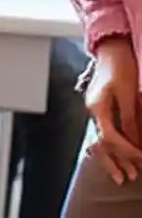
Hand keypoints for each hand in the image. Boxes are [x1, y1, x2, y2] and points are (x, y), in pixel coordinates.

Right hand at [84, 36, 141, 184]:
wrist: (111, 48)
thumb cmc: (120, 66)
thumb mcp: (128, 93)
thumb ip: (130, 118)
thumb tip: (135, 141)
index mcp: (97, 107)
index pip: (110, 137)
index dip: (127, 152)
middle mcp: (93, 111)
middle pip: (101, 144)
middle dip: (115, 163)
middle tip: (128, 179)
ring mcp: (96, 110)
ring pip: (102, 140)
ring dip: (114, 159)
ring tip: (127, 174)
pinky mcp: (103, 108)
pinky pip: (106, 133)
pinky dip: (114, 147)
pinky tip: (120, 156)